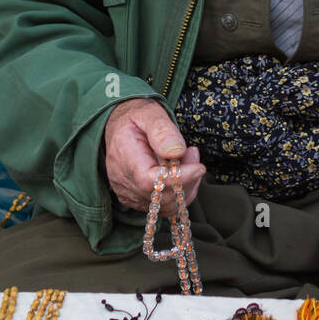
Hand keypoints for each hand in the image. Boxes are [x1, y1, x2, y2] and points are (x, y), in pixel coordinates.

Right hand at [103, 98, 205, 217]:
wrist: (119, 124)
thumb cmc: (137, 116)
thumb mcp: (149, 113)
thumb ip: (162, 130)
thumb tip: (177, 151)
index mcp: (124, 157)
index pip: (150, 182)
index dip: (178, 179)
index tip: (199, 167)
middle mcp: (122, 181)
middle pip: (161, 197)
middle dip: (186, 180)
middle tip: (193, 154)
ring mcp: (128, 193)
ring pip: (165, 205)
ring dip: (185, 187)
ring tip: (188, 159)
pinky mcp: (136, 199)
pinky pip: (164, 206)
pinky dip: (179, 193)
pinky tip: (182, 173)